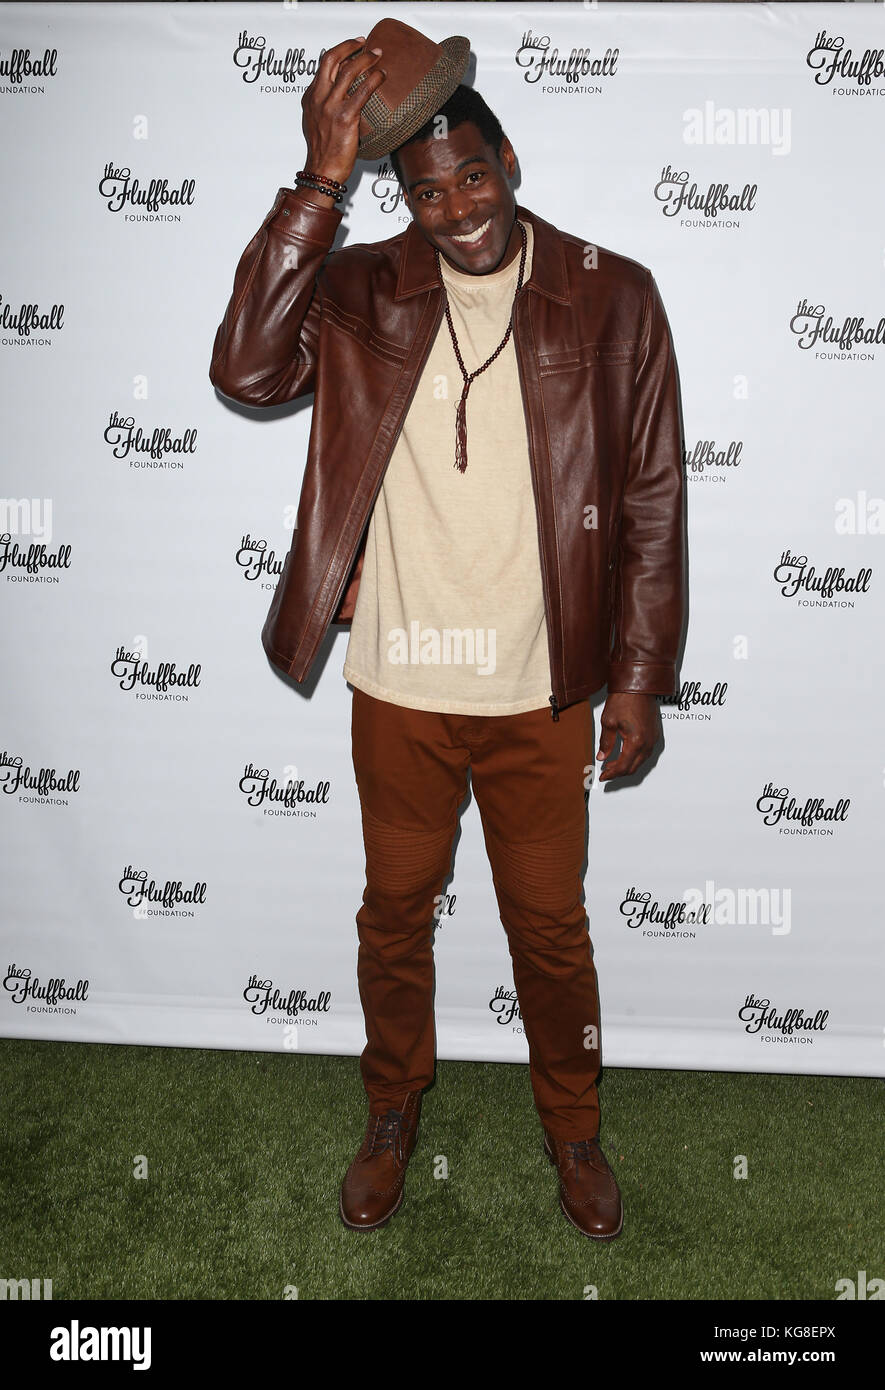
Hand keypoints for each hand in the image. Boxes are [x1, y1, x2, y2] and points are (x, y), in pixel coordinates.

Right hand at [301, 37, 385, 184]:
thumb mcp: (315, 123)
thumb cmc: (322, 152)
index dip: (340, 52)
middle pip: (332, 59)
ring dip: (365, 59)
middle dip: (350, 46)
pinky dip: (374, 79)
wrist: (322, 171)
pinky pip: (362, 91)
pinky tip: (382, 76)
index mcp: (310, 98)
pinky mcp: (345, 117)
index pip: (324, 65)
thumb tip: (339, 97)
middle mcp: (318, 98)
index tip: (352, 48)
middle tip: (364, 44)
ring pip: (348, 70)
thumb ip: (324, 106)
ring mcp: (331, 107)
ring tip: (377, 55)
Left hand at [596, 692, 660, 781]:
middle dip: (618, 773)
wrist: (639, 685)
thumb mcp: (609, 722)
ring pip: (640, 762)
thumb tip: (602, 756)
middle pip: (633, 767)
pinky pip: (645, 753)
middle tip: (606, 773)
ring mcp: (653, 739)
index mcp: (636, 742)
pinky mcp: (654, 734)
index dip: (611, 774)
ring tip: (612, 764)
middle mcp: (648, 743)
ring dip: (626, 766)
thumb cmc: (625, 698)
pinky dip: (634, 758)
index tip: (603, 776)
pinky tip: (625, 755)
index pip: (623, 766)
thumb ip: (606, 742)